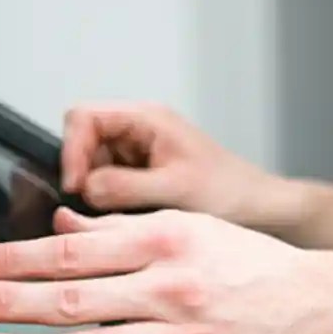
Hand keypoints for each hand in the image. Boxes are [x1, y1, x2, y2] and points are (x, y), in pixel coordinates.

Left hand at [0, 206, 332, 333]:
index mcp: (163, 242)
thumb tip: (59, 228)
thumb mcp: (188, 227)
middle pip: (74, 296)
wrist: (317, 307)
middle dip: (9, 299)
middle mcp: (169, 288)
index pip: (74, 251)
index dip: (18, 258)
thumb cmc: (248, 263)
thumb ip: (121, 230)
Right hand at [60, 103, 276, 224]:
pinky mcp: (141, 174)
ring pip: (92, 164)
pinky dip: (105, 198)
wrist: (260, 208)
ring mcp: (138, 152)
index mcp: (147, 118)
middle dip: (80, 170)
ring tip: (110, 214)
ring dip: (93, 187)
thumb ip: (125, 186)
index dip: (72, 149)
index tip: (75, 185)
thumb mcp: (175, 190)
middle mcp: (138, 129)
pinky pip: (107, 181)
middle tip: (87, 204)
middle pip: (83, 139)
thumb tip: (84, 188)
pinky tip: (120, 216)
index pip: (85, 117)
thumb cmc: (229, 191)